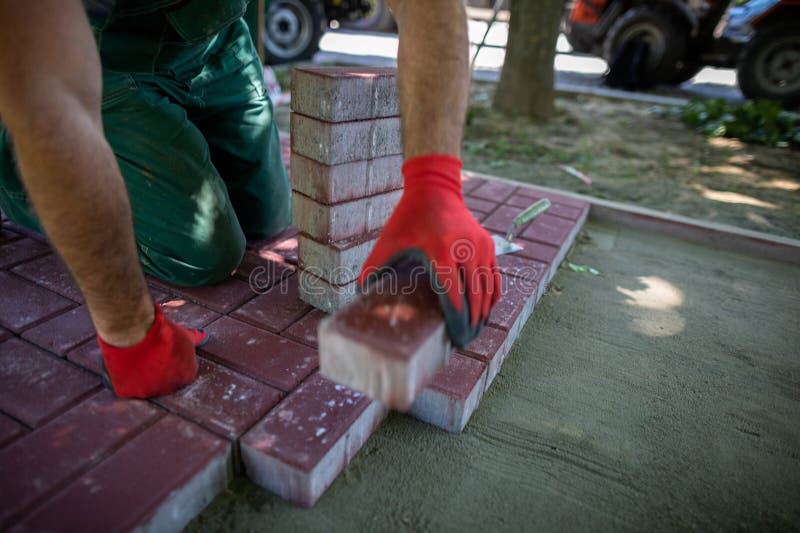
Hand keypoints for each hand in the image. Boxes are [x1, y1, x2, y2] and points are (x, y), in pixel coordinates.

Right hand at [98, 304, 206, 397]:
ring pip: (144, 385)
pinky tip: (125, 365)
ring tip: (137, 357)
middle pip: (164, 380)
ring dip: (141, 374)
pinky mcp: (128, 392)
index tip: (164, 352)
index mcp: (187, 376)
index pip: (183, 372)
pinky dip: (124, 378)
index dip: (173, 361)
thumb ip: (196, 338)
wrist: (137, 333)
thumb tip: (204, 335)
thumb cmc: (164, 334)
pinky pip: (126, 387)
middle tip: (150, 354)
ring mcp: (148, 391)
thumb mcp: (185, 335)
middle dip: (158, 369)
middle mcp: (170, 388)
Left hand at [359, 154, 499, 346]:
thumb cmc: (408, 217)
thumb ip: (372, 268)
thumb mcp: (387, 242)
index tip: (455, 338)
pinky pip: (494, 278)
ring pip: (488, 289)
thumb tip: (358, 295)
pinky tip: (486, 312)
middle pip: (474, 296)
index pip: (454, 294)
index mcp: (441, 251)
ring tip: (475, 331)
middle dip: (471, 323)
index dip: (457, 320)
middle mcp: (466, 248)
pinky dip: (492, 297)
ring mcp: (481, 246)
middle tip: (464, 342)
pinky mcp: (489, 244)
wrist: (435, 189)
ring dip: (484, 313)